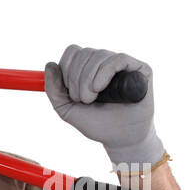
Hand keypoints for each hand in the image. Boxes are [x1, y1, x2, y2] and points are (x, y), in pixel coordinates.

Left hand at [44, 44, 163, 167]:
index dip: (65, 68)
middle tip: (82, 100)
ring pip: (99, 55)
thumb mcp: (66, 109)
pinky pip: (118, 59)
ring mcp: (123, 64)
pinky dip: (104, 73)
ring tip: (91, 99)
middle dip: (76, 79)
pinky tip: (100, 88)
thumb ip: (54, 90)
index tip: (68, 90)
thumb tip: (50, 64)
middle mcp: (105, 61)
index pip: (72, 52)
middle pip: (83, 53)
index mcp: (88, 67)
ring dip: (88, 80)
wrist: (120, 138)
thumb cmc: (96, 122)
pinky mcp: (140, 68)